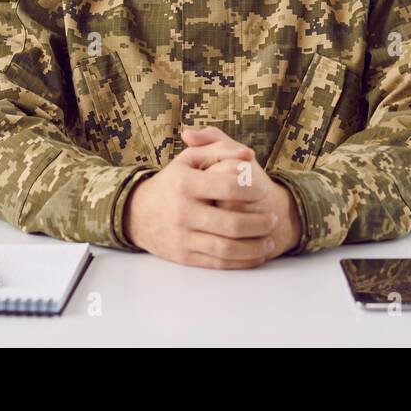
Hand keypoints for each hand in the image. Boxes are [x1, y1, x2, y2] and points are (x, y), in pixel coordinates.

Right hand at [123, 126, 279, 268]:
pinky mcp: (184, 257)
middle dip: (260, 223)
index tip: (263, 191)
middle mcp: (182, 212)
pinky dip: (242, 262)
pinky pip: (219, 263)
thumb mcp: (190, 158)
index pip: (229, 188)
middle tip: (273, 218)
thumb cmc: (173, 182)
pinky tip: (256, 254)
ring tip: (269, 240)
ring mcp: (182, 237)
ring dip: (255, 247)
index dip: (253, 190)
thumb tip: (247, 154)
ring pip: (228, 248)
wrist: (137, 214)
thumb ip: (219, 148)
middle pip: (232, 224)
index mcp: (185, 183)